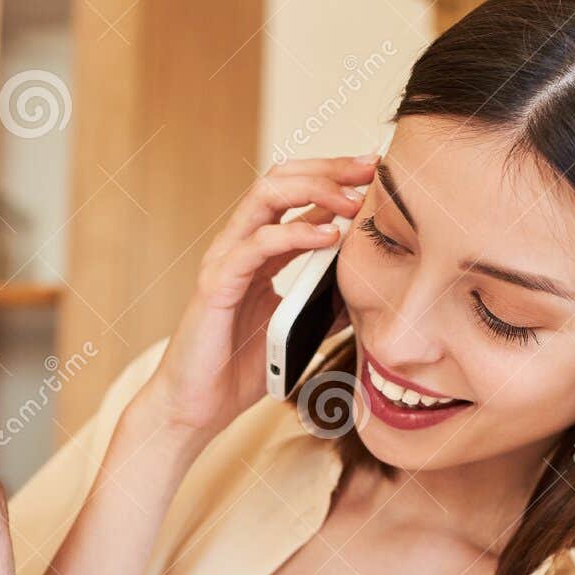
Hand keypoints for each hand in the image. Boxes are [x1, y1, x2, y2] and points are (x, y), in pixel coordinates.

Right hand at [140, 155, 376, 439]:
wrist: (196, 407)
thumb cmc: (239, 370)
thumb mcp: (300, 329)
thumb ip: (328, 303)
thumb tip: (373, 288)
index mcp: (258, 251)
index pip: (296, 194)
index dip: (336, 177)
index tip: (378, 172)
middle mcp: (239, 246)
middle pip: (281, 180)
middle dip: (329, 168)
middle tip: (371, 166)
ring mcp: (224, 260)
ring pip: (265, 196)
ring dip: (314, 189)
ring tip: (354, 198)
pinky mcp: (216, 284)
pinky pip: (256, 245)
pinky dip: (294, 234)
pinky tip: (329, 236)